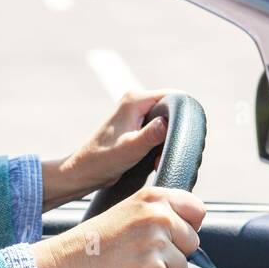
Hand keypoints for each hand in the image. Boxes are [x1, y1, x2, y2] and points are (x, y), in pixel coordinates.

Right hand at [33, 186, 204, 267]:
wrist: (72, 261)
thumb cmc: (99, 238)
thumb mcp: (131, 208)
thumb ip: (161, 210)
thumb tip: (193, 221)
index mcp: (154, 197)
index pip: (197, 210)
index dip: (189, 226)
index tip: (176, 234)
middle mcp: (157, 216)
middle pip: (193, 242)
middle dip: (176, 252)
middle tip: (147, 252)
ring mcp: (154, 243)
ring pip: (183, 266)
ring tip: (139, 263)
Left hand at [42, 90, 173, 210]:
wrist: (84, 172)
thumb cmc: (102, 160)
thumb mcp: (130, 148)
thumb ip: (150, 135)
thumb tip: (166, 123)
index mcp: (135, 100)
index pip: (173, 95)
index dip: (183, 114)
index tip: (184, 135)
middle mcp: (136, 102)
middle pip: (171, 110)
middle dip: (175, 132)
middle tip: (167, 152)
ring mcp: (136, 115)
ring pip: (166, 123)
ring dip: (167, 142)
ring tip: (157, 159)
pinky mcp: (136, 128)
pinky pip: (158, 132)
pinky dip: (160, 146)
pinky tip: (153, 161)